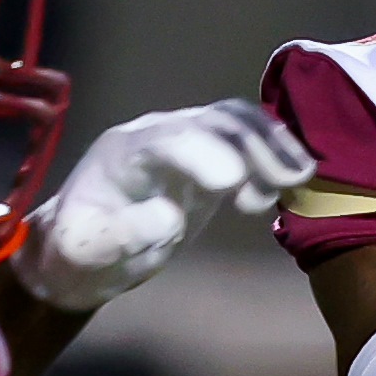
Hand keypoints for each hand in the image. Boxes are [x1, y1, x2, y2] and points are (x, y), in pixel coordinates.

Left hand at [10, 99, 313, 311]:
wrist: (81, 253)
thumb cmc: (77, 252)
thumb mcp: (85, 251)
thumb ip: (120, 234)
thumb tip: (168, 218)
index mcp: (122, 153)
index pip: (167, 138)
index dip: (202, 151)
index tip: (233, 180)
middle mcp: (155, 136)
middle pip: (209, 122)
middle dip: (250, 145)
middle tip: (285, 181)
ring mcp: (184, 143)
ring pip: (234, 123)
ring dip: (270, 144)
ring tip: (297, 177)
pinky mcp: (206, 160)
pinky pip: (245, 141)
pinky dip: (272, 153)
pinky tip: (291, 182)